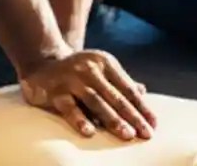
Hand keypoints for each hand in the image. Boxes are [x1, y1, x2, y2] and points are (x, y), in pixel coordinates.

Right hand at [20, 50, 155, 140]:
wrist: (43, 62)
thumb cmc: (78, 71)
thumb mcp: (101, 70)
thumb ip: (120, 82)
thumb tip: (143, 91)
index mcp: (106, 63)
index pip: (128, 89)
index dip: (142, 107)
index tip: (153, 124)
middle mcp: (91, 69)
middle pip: (116, 97)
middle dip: (133, 117)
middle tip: (145, 133)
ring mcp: (73, 79)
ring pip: (97, 102)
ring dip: (113, 120)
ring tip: (127, 134)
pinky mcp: (56, 91)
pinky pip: (70, 107)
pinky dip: (80, 119)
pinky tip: (90, 132)